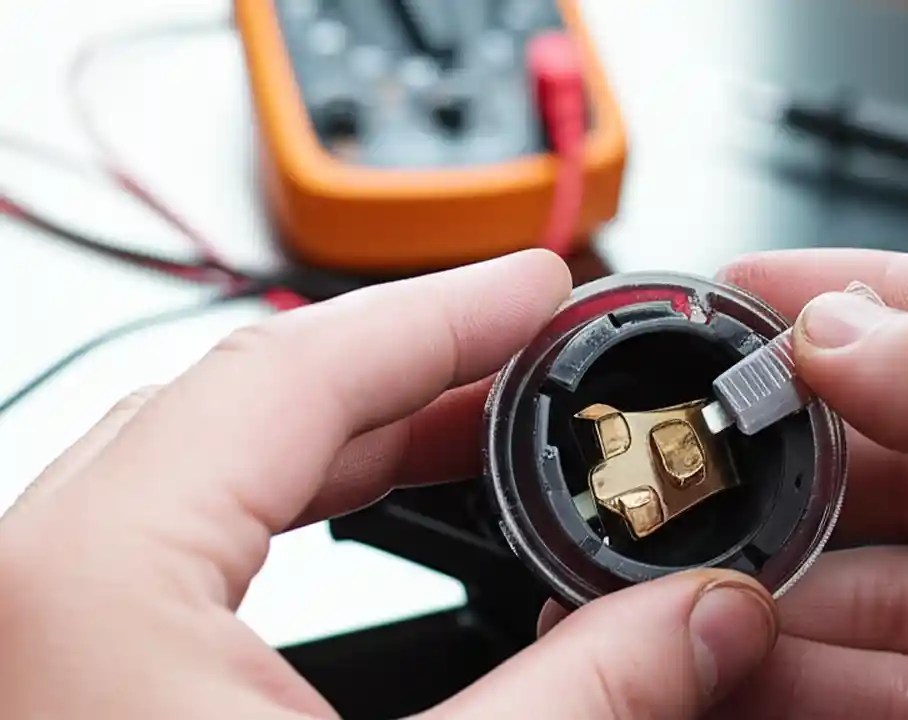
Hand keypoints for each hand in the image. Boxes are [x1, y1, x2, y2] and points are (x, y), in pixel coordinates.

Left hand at [0, 250, 776, 718]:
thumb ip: (585, 698)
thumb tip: (710, 620)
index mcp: (92, 577)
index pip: (296, 366)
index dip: (444, 314)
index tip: (538, 290)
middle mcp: (33, 581)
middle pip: (251, 402)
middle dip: (411, 370)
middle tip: (531, 357)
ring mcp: (31, 626)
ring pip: (210, 467)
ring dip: (355, 438)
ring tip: (479, 430)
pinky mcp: (53, 673)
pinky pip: (182, 538)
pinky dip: (293, 506)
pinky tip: (369, 522)